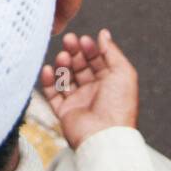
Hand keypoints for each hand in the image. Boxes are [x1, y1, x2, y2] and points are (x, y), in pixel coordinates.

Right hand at [40, 29, 138, 149]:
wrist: (104, 137)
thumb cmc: (118, 106)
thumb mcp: (123, 72)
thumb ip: (112, 51)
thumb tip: (104, 33)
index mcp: (110, 83)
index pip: (97, 61)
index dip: (90, 48)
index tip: (83, 39)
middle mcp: (94, 92)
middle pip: (81, 66)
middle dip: (74, 52)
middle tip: (69, 41)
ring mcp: (79, 102)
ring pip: (66, 78)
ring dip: (63, 65)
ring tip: (62, 57)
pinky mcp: (65, 112)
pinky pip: (53, 94)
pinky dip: (49, 81)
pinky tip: (48, 69)